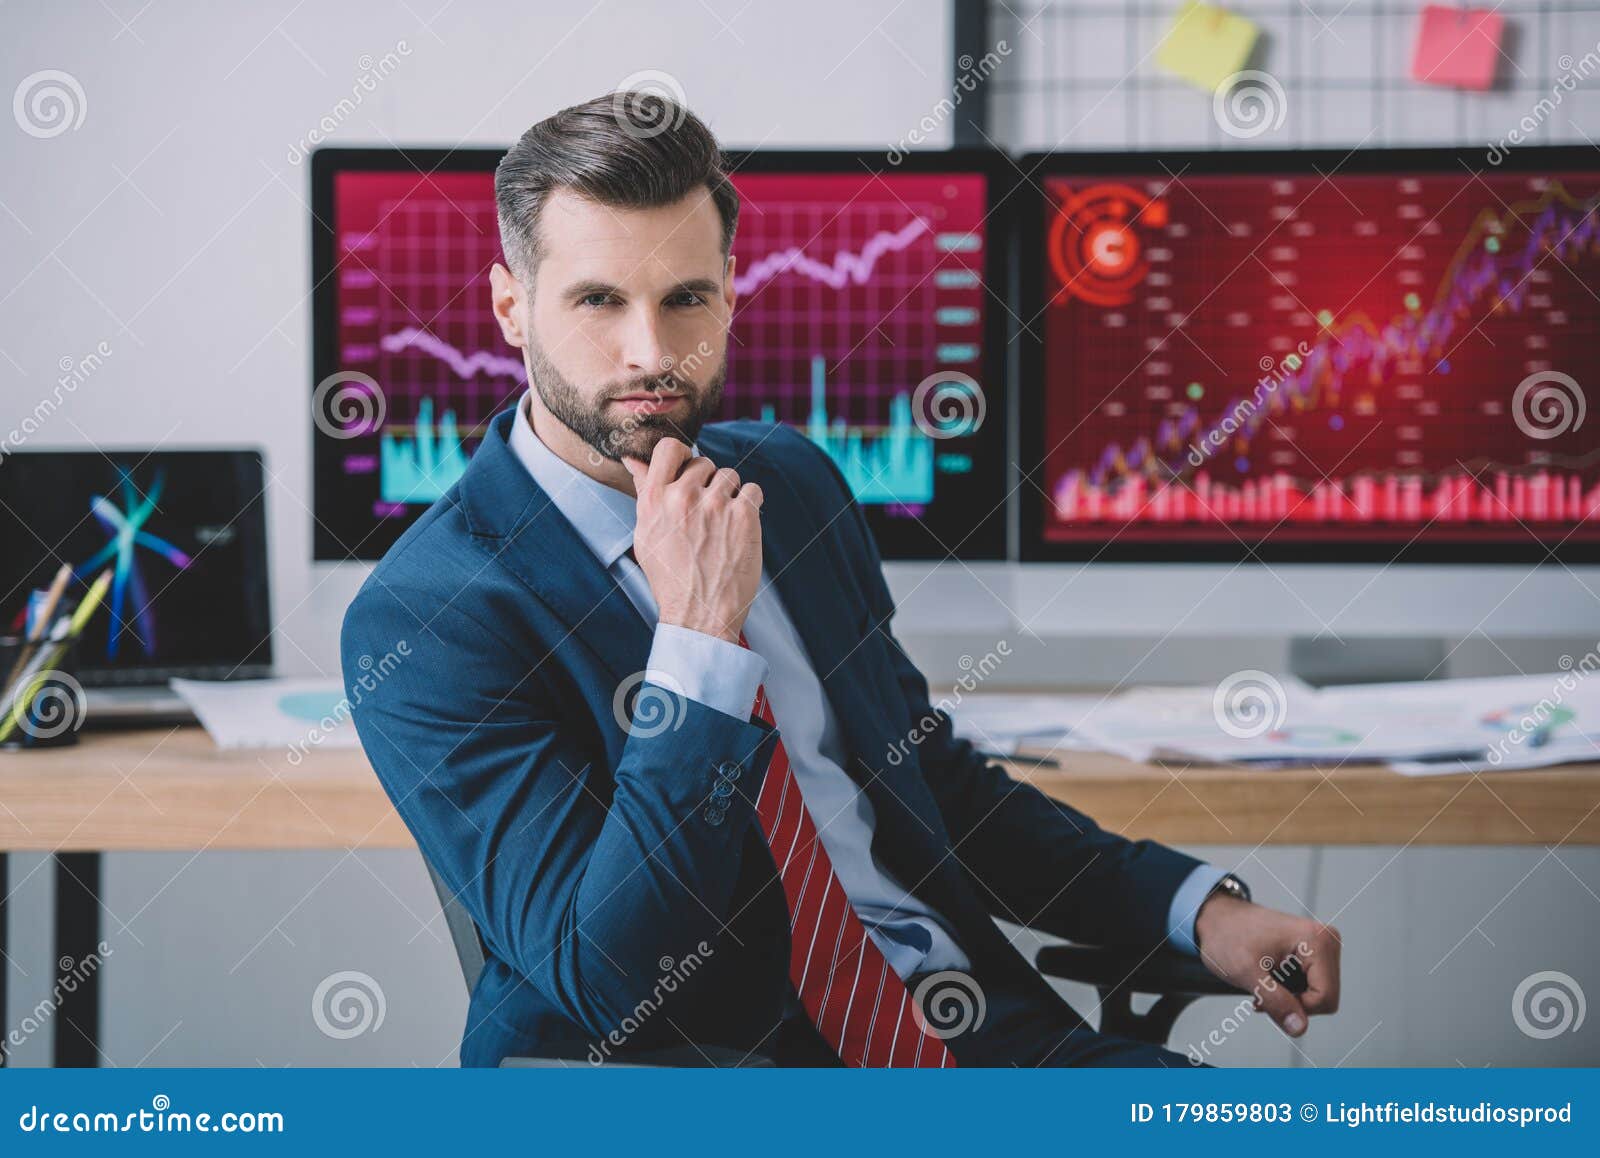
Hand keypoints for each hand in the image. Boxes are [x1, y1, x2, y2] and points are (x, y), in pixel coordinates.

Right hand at [621, 439, 763, 643]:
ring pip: (730, 475)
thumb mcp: (646, 535)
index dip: (682, 455)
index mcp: (654, 499)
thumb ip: (644, 493)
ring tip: (723, 526)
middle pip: (704, 463)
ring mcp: (715, 504)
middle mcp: (682, 497)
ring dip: (731, 495)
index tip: (689, 470)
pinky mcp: (744, 515)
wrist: (700, 615)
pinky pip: (753, 490)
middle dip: (708, 483)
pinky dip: (751, 506)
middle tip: (707, 515)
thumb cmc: (671, 578)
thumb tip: (632, 460)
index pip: (668, 448)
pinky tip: (740, 530)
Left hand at [1193, 894, 1340, 1038]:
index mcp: (1317, 939)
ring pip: (1319, 995)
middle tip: (1261, 990)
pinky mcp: (1314, 953)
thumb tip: (1299, 1028)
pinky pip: (1313, 986)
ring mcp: (1322, 946)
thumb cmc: (1227, 935)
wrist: (1217, 919)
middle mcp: (1327, 940)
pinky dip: (1291, 990)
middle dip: (1292, 1003)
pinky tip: (1271, 980)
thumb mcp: (1246, 971)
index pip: (1325, 998)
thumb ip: (1274, 1000)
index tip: (1265, 996)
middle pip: (1325, 998)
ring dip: (1290, 998)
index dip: (1296, 1007)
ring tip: (1263, 983)